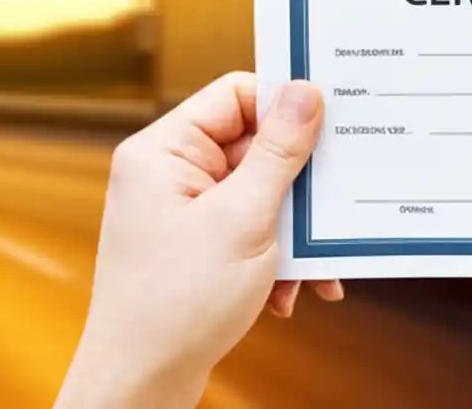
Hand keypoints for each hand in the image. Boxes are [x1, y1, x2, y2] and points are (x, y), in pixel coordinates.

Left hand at [57, 73, 341, 408]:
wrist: (141, 382)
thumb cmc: (175, 304)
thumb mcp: (244, 218)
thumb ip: (279, 152)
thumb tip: (305, 91)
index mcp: (163, 152)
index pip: (236, 95)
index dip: (284, 106)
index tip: (330, 125)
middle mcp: (169, 173)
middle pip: (256, 147)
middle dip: (297, 190)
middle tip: (328, 211)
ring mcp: (182, 210)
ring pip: (262, 194)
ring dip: (292, 233)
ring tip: (307, 271)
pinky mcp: (198, 244)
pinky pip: (253, 228)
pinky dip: (278, 256)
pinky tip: (289, 291)